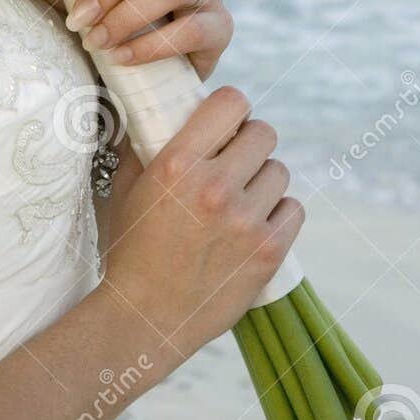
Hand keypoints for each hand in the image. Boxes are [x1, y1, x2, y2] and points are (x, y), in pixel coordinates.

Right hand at [100, 85, 303, 368]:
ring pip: (280, 171)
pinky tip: (257, 222)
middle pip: (264, 133)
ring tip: (244, 196)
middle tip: (236, 159)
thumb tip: (151, 110)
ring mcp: (245, 221)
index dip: (231, 107)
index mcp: (178, 163)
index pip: (232, 102)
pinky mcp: (267, 253)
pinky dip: (279, 213)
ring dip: (263, 179)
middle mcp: (216, 187)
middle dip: (250, 142)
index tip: (225, 122)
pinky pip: (293, 210)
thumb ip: (142, 145)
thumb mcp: (126, 188)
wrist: (145, 317)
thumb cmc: (131, 249)